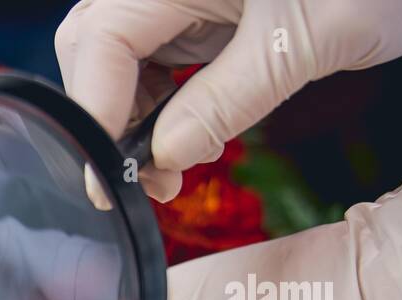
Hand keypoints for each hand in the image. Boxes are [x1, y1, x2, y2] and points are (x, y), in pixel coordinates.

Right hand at [55, 0, 401, 199]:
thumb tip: (162, 155)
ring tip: (171, 168)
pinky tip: (188, 134)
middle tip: (140, 179)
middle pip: (96, 44)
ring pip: (122, 53)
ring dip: (134, 115)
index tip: (104, 178)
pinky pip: (160, 53)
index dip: (95, 113)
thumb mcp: (306, 44)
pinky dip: (163, 100)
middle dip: (107, 115)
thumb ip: (223, 101)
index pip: (102, 42)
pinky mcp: (210, 3)